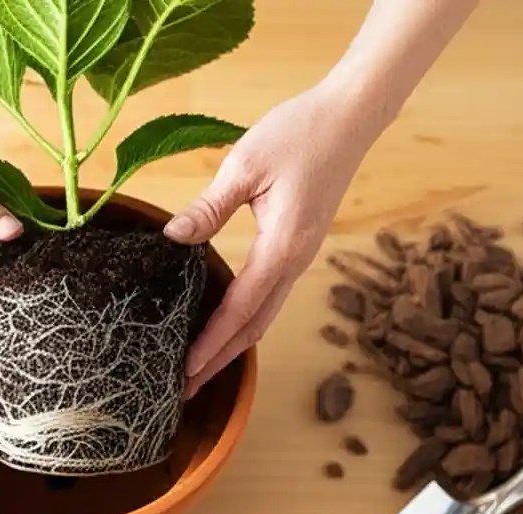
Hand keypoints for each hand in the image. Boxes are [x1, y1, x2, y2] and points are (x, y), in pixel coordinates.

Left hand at [163, 80, 386, 397]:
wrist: (350, 116)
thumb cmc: (298, 132)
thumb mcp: (244, 166)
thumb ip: (209, 207)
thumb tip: (172, 239)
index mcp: (283, 247)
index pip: (240, 308)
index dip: (211, 342)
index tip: (185, 369)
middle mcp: (296, 261)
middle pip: (254, 326)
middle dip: (220, 359)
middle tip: (184, 388)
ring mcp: (300, 256)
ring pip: (264, 314)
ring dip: (232, 344)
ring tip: (200, 369)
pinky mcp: (298, 246)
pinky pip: (269, 295)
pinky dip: (245, 320)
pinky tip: (224, 326)